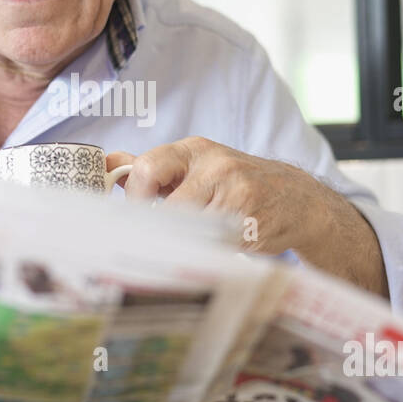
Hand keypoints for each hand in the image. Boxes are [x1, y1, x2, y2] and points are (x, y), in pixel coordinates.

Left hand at [107, 137, 388, 297]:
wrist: (296, 200)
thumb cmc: (236, 185)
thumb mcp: (197, 167)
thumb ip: (154, 170)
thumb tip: (106, 165)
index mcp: (194, 150)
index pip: (146, 169)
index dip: (134, 198)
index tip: (136, 216)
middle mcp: (215, 165)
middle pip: (165, 204)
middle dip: (158, 225)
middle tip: (161, 235)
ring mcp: (235, 192)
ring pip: (187, 230)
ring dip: (186, 242)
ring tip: (197, 239)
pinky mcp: (250, 220)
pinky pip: (212, 245)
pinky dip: (209, 251)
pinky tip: (219, 245)